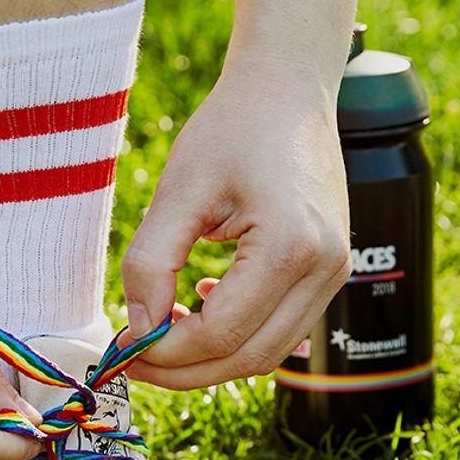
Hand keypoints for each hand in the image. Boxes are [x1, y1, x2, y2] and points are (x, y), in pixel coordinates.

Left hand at [119, 68, 351, 388]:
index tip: (124, 347)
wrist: (287, 90)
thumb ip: (151, 263)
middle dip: (186, 369)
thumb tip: (139, 328)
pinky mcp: (330, 270)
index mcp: (291, 246)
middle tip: (134, 358)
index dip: (168, 352)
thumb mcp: (179, 191)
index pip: (223, 333)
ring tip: (160, 335)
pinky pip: (282, 328)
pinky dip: (239, 335)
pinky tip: (202, 306)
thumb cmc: (233, 128)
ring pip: (269, 353)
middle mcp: (326, 267)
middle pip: (250, 357)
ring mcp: (336, 272)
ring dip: (211, 358)